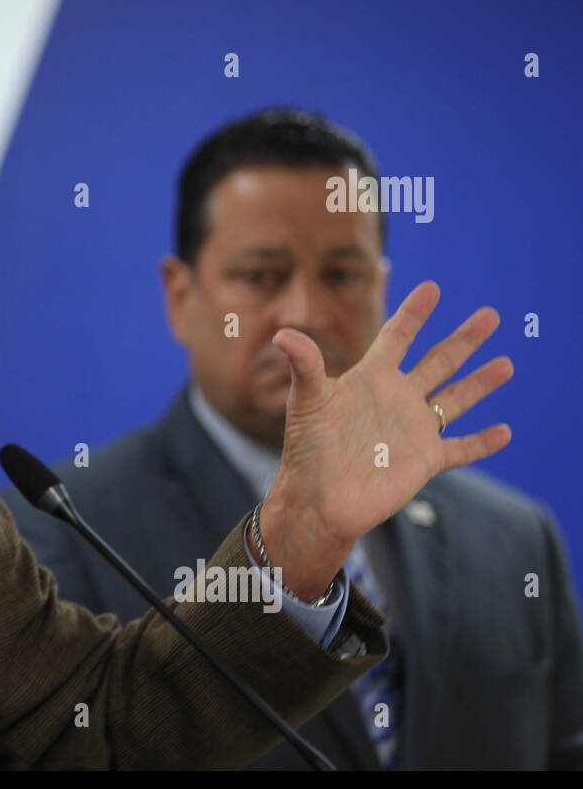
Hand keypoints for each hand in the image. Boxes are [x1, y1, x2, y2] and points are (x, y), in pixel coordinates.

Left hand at [257, 281, 512, 598]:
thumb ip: (304, 365)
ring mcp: (413, 429)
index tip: (432, 287)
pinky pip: (460, 448)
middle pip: (437, 361)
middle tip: (490, 314)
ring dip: (480, 382)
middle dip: (464, 339)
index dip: (414, 313)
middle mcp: (396, 399)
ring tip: (506, 362)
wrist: (318, 501)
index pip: (397, 337)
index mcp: (371, 379)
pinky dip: (482, 442)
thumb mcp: (308, 402)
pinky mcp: (424, 461)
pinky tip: (504, 431)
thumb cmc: (308, 450)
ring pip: (455, 399)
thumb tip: (283, 333)